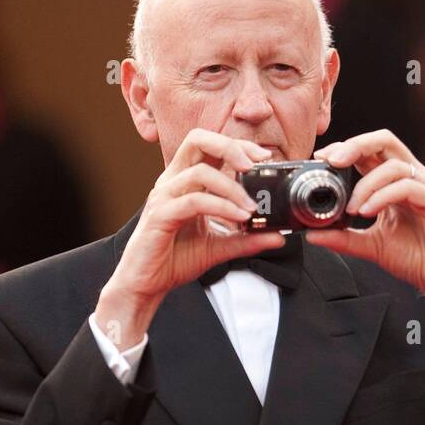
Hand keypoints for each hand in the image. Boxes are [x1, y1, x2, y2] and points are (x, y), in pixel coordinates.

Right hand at [95, 129, 288, 348]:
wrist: (147, 284)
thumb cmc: (175, 259)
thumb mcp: (219, 247)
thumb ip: (247, 240)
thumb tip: (278, 237)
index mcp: (183, 181)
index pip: (209, 145)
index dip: (237, 144)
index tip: (264, 157)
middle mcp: (171, 181)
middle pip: (198, 140)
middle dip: (230, 147)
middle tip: (256, 166)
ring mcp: (164, 196)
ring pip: (200, 172)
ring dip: (232, 188)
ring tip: (252, 209)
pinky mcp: (160, 215)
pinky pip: (194, 202)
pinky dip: (221, 207)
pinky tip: (238, 219)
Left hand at [307, 131, 424, 337]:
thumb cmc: (416, 259)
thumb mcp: (371, 246)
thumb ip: (343, 238)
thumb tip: (312, 234)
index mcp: (397, 182)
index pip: (371, 151)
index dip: (346, 148)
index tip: (321, 158)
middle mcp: (414, 178)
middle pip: (385, 141)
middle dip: (355, 146)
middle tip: (331, 162)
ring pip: (394, 165)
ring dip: (366, 184)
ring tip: (352, 208)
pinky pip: (407, 187)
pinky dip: (383, 196)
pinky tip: (367, 212)